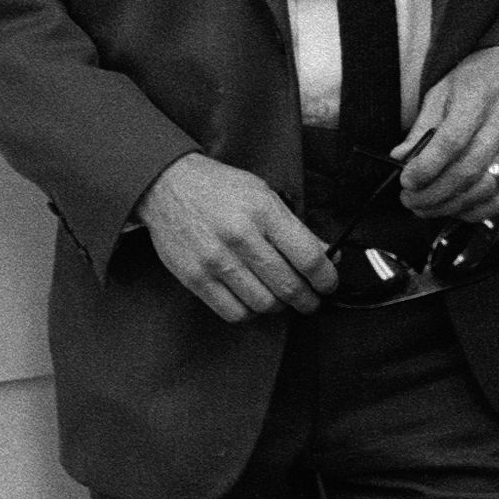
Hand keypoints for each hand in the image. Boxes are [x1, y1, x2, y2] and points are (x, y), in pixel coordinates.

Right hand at [138, 153, 335, 322]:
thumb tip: (327, 255)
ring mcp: (216, 260)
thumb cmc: (220, 189)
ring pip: (264, 304)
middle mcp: (240, 237)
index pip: (308, 257)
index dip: (326, 279)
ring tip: (281, 298)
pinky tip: (254, 300)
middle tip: (312, 300)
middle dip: (308, 300)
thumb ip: (296, 228)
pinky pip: (234, 312)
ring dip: (280, 307)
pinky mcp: (195, 279)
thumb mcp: (264, 195)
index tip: (329, 284)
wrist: (169, 186)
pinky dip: (251, 312)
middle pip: (288, 286)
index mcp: (263, 211)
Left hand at [393, 48, 498, 221]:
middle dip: (433, 193)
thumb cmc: (479, 79)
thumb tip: (402, 157)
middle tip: (410, 199)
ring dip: (450, 206)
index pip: (452, 141)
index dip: (426, 167)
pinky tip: (456, 208)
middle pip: (468, 170)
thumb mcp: (442, 90)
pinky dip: (476, 211)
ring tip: (426, 206)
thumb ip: (422, 126)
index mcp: (480, 97)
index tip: (406, 180)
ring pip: (485, 190)